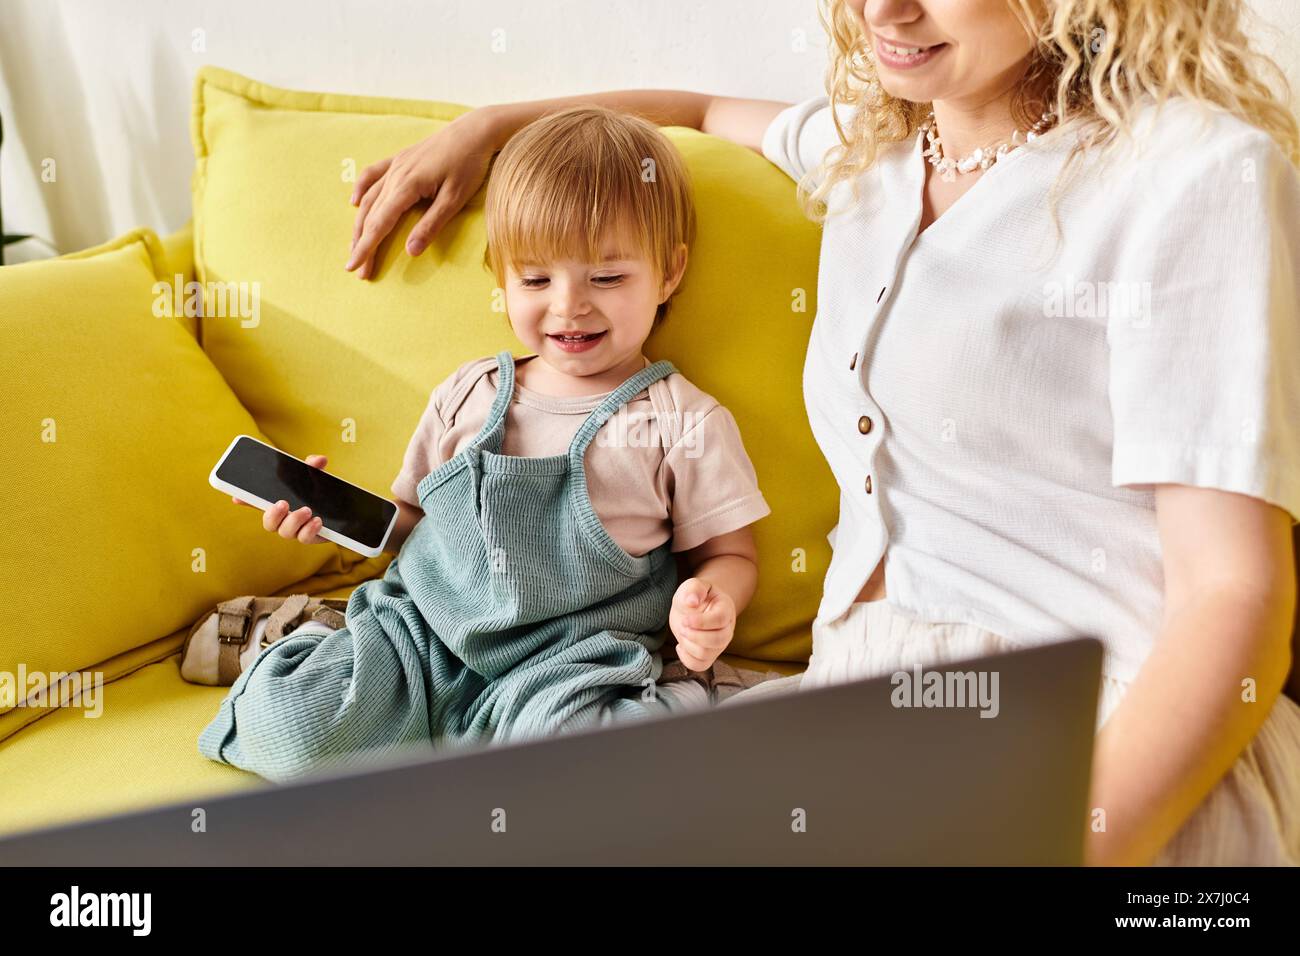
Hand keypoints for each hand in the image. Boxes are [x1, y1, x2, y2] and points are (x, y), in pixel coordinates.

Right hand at [232, 454, 330, 544]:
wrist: (340, 510)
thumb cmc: (319, 492)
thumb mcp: (315, 477)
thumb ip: (313, 467)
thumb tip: (318, 460)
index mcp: (278, 502)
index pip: (256, 501)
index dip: (244, 500)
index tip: (237, 497)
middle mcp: (283, 518)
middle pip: (269, 522)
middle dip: (273, 514)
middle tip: (283, 504)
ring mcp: (295, 529)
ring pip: (285, 532)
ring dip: (294, 520)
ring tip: (307, 510)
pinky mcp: (310, 537)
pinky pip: (305, 538)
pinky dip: (310, 529)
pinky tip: (317, 521)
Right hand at [344, 109, 500, 279]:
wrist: (474, 131)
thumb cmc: (469, 165)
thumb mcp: (454, 199)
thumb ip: (431, 225)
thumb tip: (410, 252)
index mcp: (407, 186)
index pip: (379, 224)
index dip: (366, 248)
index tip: (354, 268)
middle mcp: (395, 175)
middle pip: (370, 215)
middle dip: (361, 243)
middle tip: (356, 269)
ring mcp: (395, 165)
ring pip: (368, 198)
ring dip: (359, 223)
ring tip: (354, 245)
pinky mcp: (400, 159)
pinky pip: (372, 175)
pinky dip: (361, 189)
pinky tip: (354, 203)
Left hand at [668, 577, 735, 671]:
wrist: (695, 607)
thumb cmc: (695, 595)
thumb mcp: (693, 586)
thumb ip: (694, 589)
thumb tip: (692, 601)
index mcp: (726, 609)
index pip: (720, 620)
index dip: (701, 622)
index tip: (685, 619)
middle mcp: (726, 629)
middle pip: (718, 640)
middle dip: (695, 636)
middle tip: (682, 625)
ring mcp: (719, 645)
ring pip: (707, 654)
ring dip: (689, 645)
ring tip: (682, 632)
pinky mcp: (709, 655)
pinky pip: (700, 665)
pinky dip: (686, 658)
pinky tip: (680, 645)